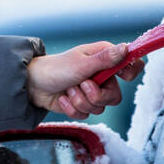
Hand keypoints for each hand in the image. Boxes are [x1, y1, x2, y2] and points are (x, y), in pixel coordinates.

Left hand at [26, 42, 145, 119]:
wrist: (32, 84)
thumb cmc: (56, 68)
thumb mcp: (82, 63)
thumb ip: (105, 59)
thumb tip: (126, 48)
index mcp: (104, 59)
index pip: (130, 64)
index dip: (131, 71)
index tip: (123, 77)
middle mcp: (101, 75)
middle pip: (115, 96)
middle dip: (96, 95)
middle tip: (82, 84)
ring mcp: (91, 91)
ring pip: (100, 108)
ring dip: (80, 101)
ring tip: (69, 89)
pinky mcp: (82, 104)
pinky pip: (86, 115)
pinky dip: (73, 108)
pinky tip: (63, 98)